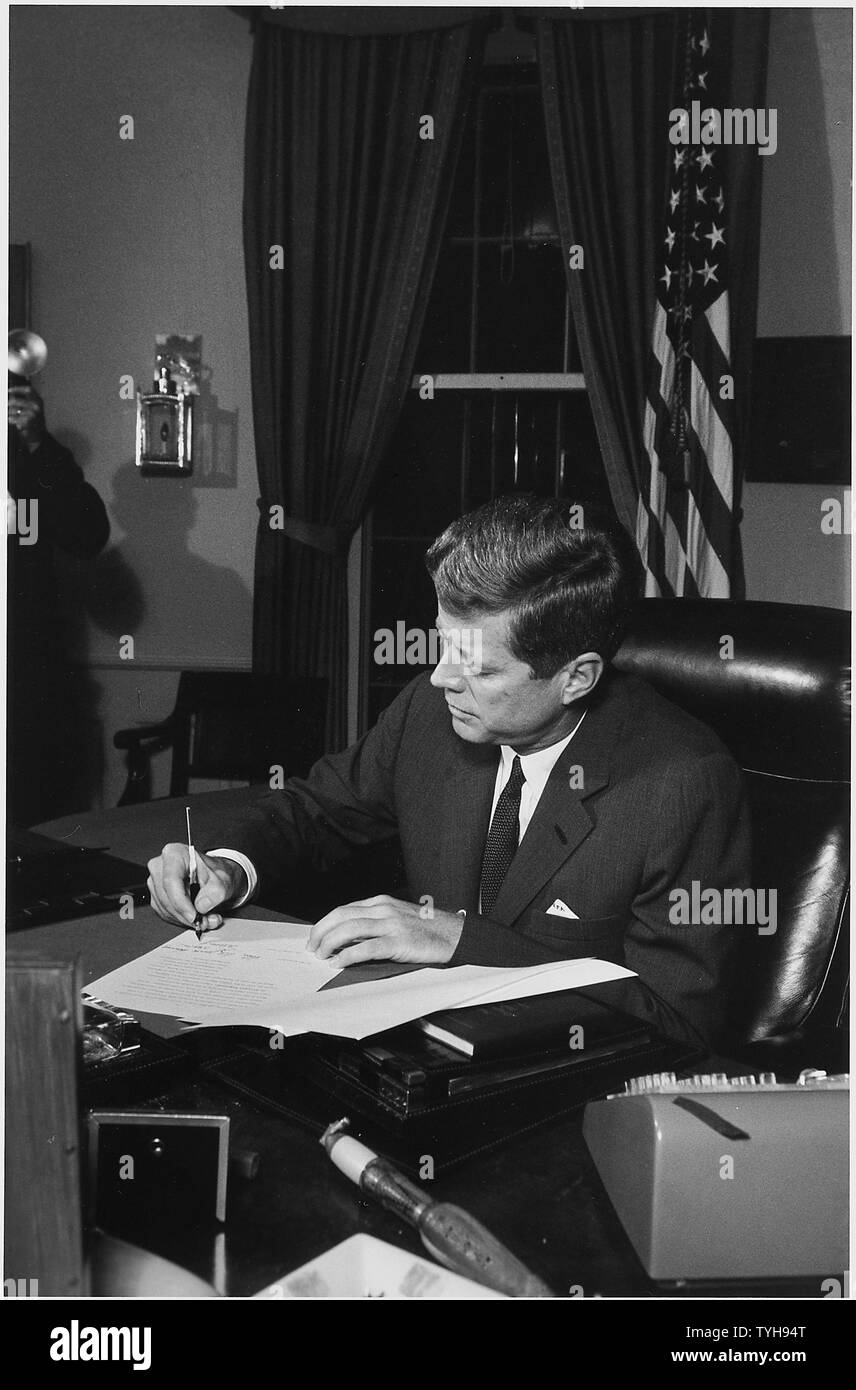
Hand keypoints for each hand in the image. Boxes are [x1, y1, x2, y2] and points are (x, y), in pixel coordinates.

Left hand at [8, 385, 45, 452]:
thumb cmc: (33, 421)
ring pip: (12, 410)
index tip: (9, 390)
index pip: (28, 390)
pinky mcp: (27, 422)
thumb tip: (11, 393)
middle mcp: (37, 406)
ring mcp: (33, 414)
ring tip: (9, 415)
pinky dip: (9, 419)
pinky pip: (12, 418)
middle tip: (5, 407)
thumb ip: (24, 400)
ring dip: (8, 413)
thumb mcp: (32, 408)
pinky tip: (11, 420)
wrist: (38, 436)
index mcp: (38, 401)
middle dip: (7, 404)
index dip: (18, 389)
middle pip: (16, 400)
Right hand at [147, 844, 247, 930]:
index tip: (194, 916)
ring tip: (206, 919)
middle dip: (187, 915)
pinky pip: (165, 913)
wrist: (216, 878)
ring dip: (186, 919)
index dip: (181, 902)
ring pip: (166, 909)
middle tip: (206, 921)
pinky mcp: (157, 896)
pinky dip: (181, 920)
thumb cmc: (216, 874)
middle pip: (167, 897)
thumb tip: (201, 906)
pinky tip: (196, 917)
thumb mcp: (223, 880)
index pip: (171, 881)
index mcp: (174, 854)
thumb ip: (215, 893)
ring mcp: (156, 882)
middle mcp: (160, 866)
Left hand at [308, 894, 464, 966]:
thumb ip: (375, 923)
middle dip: (321, 932)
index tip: (315, 936)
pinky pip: (366, 948)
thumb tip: (348, 939)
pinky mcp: (399, 942)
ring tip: (322, 956)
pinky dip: (348, 956)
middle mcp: (384, 909)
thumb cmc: (427, 929)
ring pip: (349, 929)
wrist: (455, 935)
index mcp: (381, 902)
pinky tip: (340, 963)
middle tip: (312, 948)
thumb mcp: (398, 918)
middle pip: (341, 916)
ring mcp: (392, 924)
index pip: (344, 909)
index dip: (325, 923)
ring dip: (330, 944)